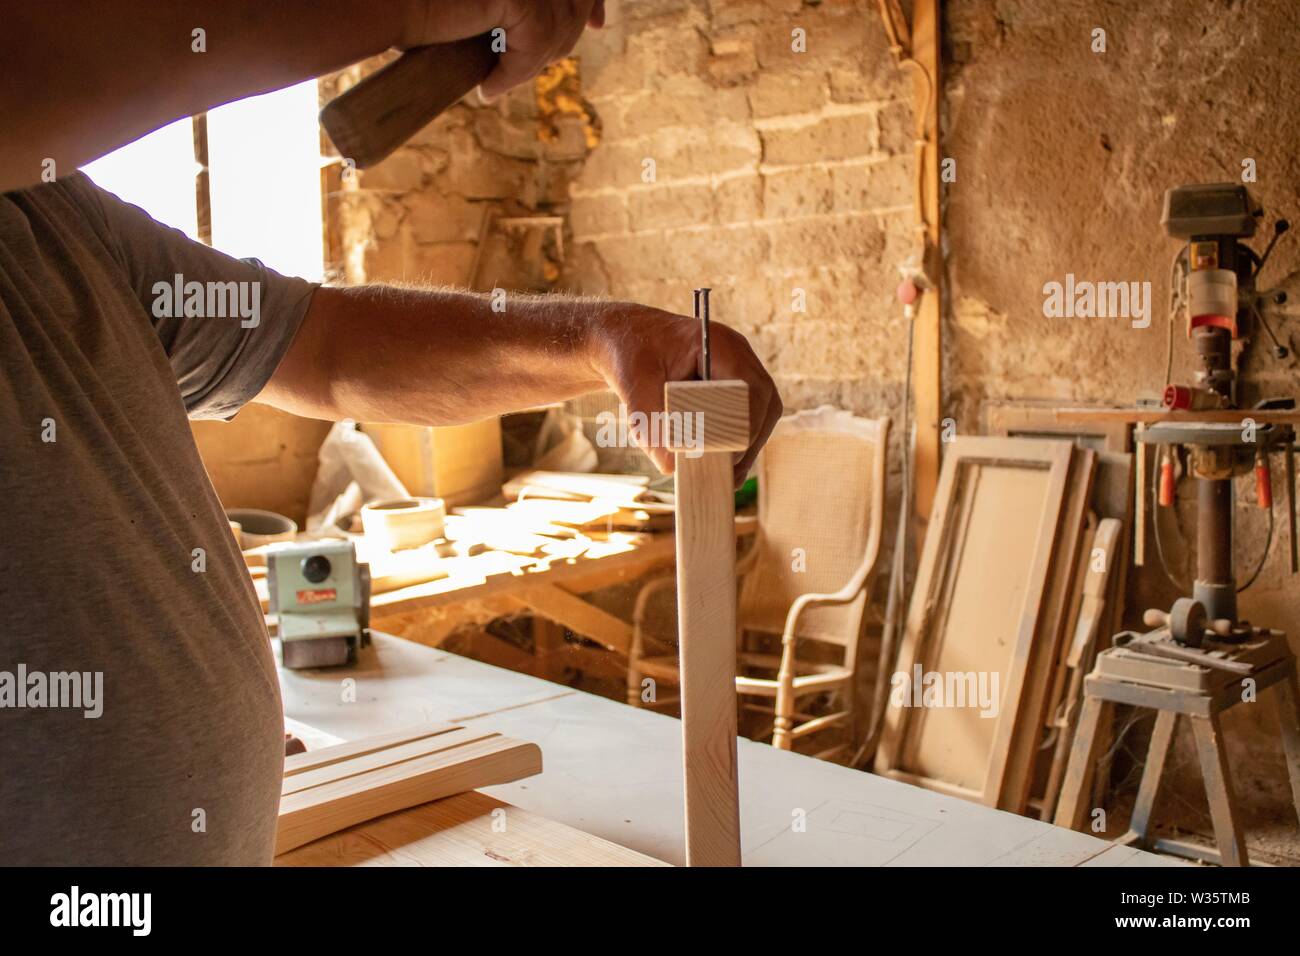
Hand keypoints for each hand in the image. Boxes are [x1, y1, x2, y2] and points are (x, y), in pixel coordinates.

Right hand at [402, 0, 605, 98]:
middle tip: (541, 62)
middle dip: (566, 35)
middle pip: (573, 1)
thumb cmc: (424, 7)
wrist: (386, 6)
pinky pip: (534, 48)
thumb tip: (578, 21)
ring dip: (535, 61)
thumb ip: (524, 5)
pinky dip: (513, 74)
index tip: (597, 23)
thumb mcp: (487, 4)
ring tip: (506, 75)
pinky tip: (490, 88)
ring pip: (559, 29)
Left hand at [589, 306, 782, 487]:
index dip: (743, 429)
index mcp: (721, 345)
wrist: (626, 339)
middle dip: (747, 442)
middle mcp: (738, 356)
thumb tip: (671, 467)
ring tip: (726, 478)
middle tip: (727, 476)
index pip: (751, 392)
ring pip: (760, 414)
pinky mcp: (733, 385)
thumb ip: (649, 425)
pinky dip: (737, 440)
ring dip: (745, 444)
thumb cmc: (630, 354)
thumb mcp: (634, 388)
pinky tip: (723, 466)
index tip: (724, 459)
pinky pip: (748, 416)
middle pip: (762, 406)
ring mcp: (739, 370)